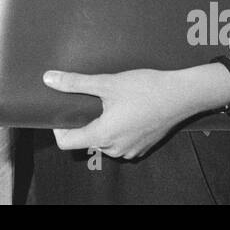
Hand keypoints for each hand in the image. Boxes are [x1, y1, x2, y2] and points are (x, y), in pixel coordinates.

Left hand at [45, 67, 213, 159]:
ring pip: (105, 141)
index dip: (59, 127)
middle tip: (91, 100)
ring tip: (111, 103)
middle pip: (87, 140)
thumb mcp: (107, 82)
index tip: (63, 111)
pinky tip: (127, 111)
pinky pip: (121, 142)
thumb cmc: (145, 88)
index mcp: (103, 135)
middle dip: (84, 122)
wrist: (181, 95)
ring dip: (103, 125)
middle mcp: (115, 148)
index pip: (67, 142)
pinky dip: (119, 129)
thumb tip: (49, 79)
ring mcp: (130, 150)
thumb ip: (75, 83)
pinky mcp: (142, 147)